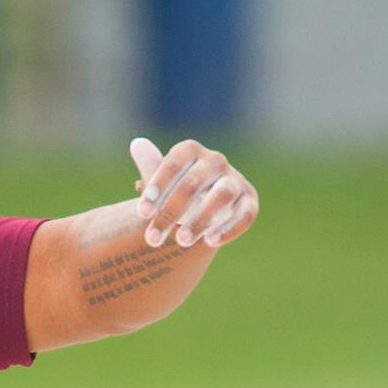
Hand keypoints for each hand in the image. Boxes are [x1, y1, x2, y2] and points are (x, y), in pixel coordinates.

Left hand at [131, 137, 258, 248]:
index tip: (142, 213)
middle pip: (193, 183)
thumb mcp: (161, 181)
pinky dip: (228, 228)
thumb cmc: (174, 191)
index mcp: (191, 151)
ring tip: (181, 241)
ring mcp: (235, 180)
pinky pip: (244, 214)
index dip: (157, 187)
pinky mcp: (249, 200)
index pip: (173, 165)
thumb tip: (137, 144)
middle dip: (171, 212)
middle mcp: (215, 161)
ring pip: (222, 196)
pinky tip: (210, 242)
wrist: (199, 205)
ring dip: (201, 219)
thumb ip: (150, 166)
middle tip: (153, 239)